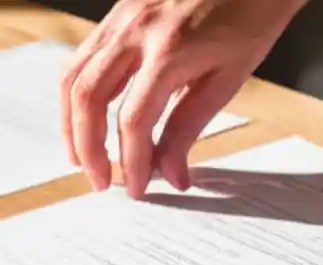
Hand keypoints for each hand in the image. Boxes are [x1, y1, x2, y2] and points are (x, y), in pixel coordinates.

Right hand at [61, 0, 303, 196]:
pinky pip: (83, 56)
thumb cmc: (251, 12)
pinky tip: (88, 114)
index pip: (134, 120)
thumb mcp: (229, 77)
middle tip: (100, 180)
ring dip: (71, 122)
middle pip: (88, 98)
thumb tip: (171, 173)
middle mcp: (136, 30)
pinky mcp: (119, 11)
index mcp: (170, 50)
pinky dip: (78, 92)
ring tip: (83, 155)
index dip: (131, 162)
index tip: (138, 188)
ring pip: (73, 75)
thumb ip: (191, 125)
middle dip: (87, 147)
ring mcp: (121, 17)